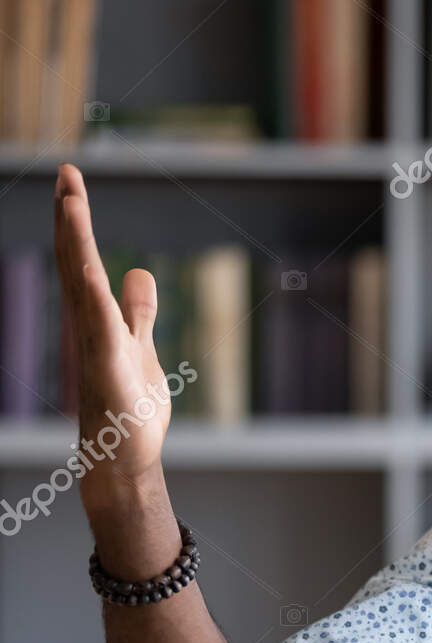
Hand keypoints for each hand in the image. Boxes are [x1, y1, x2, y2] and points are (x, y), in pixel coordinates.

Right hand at [53, 163, 170, 508]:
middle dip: (72, 218)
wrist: (121, 458)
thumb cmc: (128, 408)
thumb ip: (138, 311)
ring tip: (72, 202)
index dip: (77, 221)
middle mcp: (89, 326)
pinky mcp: (109, 370)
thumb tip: (139, 272)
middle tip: (68, 172)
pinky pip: (101, 329)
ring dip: (78, 244)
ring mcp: (96, 346)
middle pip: (76, 262)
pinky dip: (96, 299)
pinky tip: (92, 269)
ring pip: (83, 286)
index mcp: (96, 317)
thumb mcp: (139, 346)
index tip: (73, 181)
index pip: (83, 259)